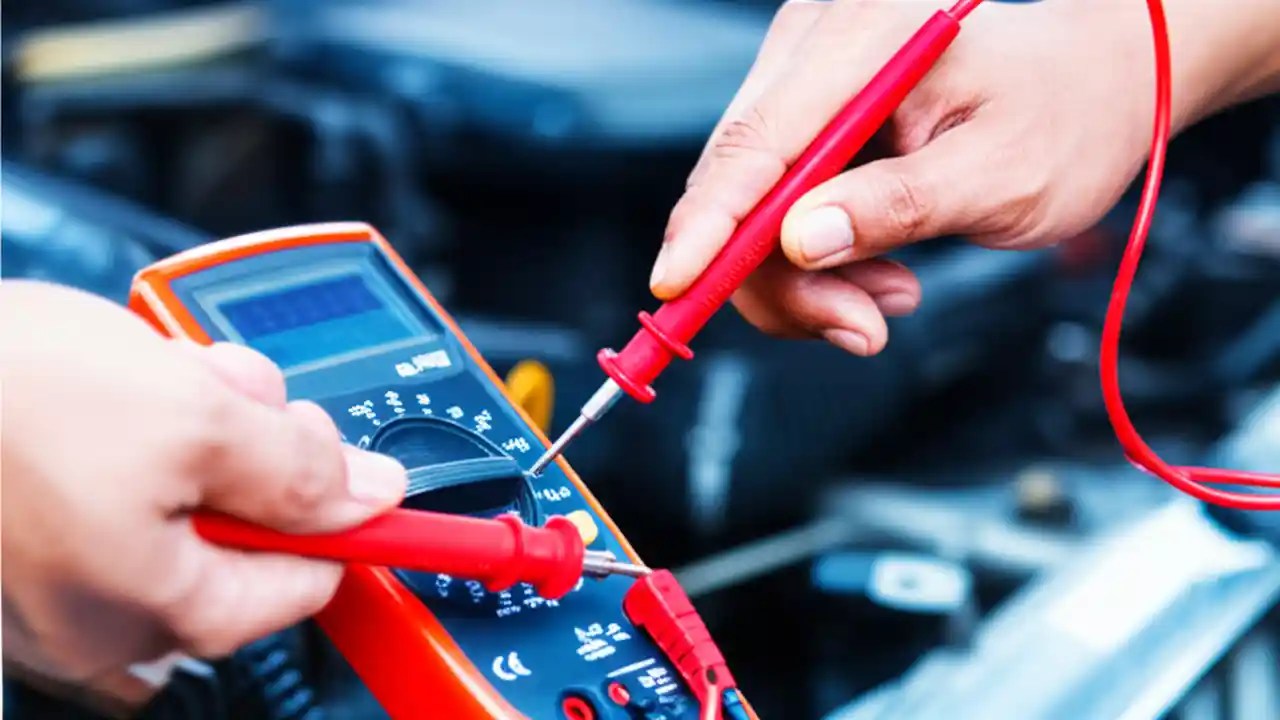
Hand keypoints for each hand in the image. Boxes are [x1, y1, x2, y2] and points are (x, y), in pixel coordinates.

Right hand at [0, 281, 406, 715]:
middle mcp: (100, 617)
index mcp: (152, 610)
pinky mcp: (32, 531)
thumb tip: (370, 498)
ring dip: (209, 430)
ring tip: (177, 375)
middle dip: (265, 456)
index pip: (300, 585)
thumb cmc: (6, 392)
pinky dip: (152, 434)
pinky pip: (128, 490)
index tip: (375, 479)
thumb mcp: (196, 418)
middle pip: (246, 539)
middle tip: (248, 396)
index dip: (347, 520)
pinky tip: (136, 384)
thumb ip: (301, 470)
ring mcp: (58, 578)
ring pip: (190, 502)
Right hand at [648, 0, 1274, 356]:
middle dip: (778, 275)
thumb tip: (800, 242)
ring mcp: (805, 77)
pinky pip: (772, 204)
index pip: (759, 139)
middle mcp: (818, 45)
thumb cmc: (1063, 120)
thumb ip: (901, 206)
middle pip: (738, 178)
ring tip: (891, 299)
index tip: (678, 287)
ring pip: (748, 204)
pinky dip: (813, 260)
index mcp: (871, 38)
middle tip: (859, 331)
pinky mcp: (806, 114)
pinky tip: (880, 271)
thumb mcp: (1003, 176)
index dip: (711, 220)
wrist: (1087, 90)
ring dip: (804, 278)